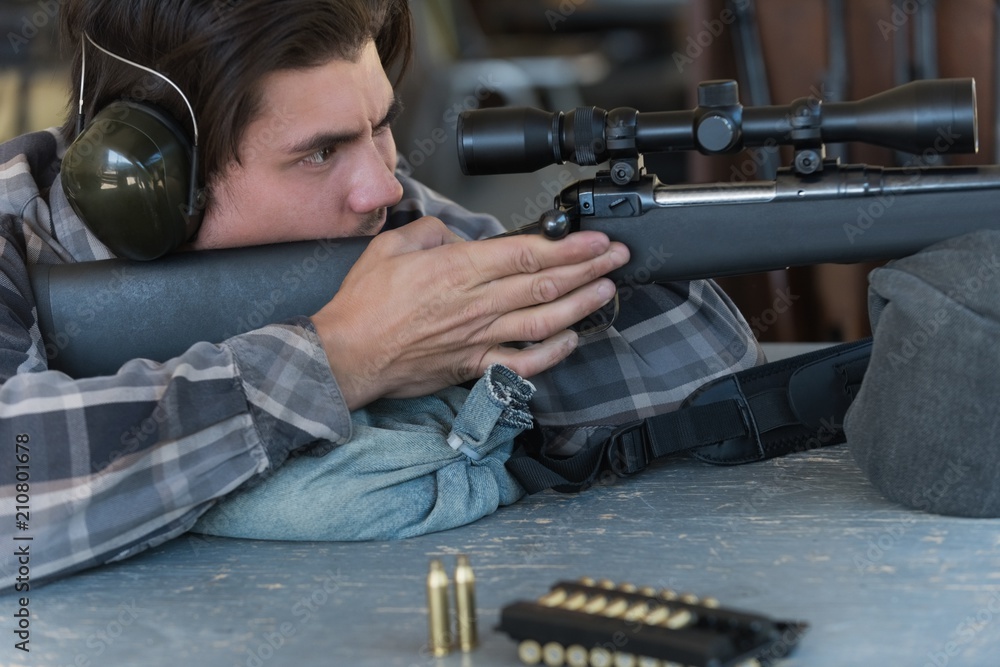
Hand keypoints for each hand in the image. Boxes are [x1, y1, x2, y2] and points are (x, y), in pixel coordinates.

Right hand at [311, 216, 628, 408]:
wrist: (348, 354)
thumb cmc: (364, 305)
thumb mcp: (390, 247)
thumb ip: (430, 233)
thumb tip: (456, 235)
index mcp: (457, 268)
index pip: (527, 253)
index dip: (569, 246)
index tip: (595, 239)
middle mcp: (476, 303)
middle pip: (545, 283)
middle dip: (588, 269)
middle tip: (616, 257)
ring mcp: (478, 337)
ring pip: (543, 320)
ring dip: (581, 305)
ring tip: (608, 290)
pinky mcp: (473, 365)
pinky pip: (522, 363)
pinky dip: (551, 354)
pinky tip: (571, 340)